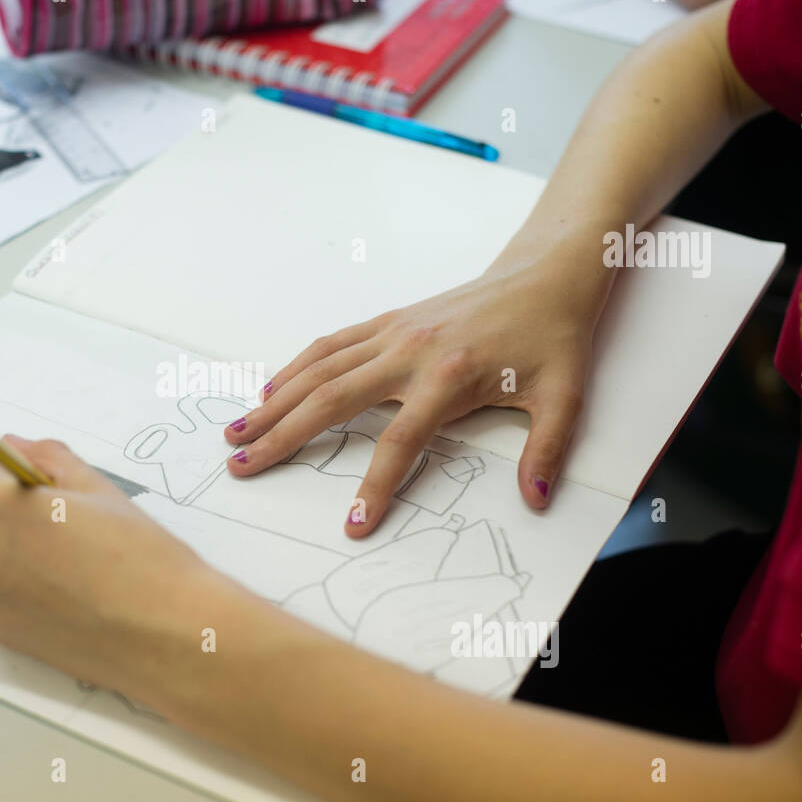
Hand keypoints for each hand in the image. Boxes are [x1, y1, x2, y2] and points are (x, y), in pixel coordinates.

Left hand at [0, 436, 230, 696]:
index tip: (49, 485)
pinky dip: (13, 580)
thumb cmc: (137, 558)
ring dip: (4, 541)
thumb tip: (16, 448)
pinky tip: (62, 588)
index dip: (19, 468)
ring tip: (64, 556)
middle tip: (55, 516)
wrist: (162, 634)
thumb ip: (46, 457)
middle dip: (0, 502)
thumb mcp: (96, 488)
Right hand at [224, 261, 604, 534]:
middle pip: (331, 401)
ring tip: (237, 431)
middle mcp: (409, 354)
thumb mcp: (564, 397)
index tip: (353, 524)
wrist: (543, 277)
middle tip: (243, 466)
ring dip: (273, 402)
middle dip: (282, 436)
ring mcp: (392, 334)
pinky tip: (268, 390)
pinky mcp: (387, 321)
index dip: (375, 486)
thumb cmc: (552, 338)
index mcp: (449, 379)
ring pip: (318, 371)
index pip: (399, 442)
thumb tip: (536, 498)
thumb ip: (548, 449)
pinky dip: (294, 367)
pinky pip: (330, 345)